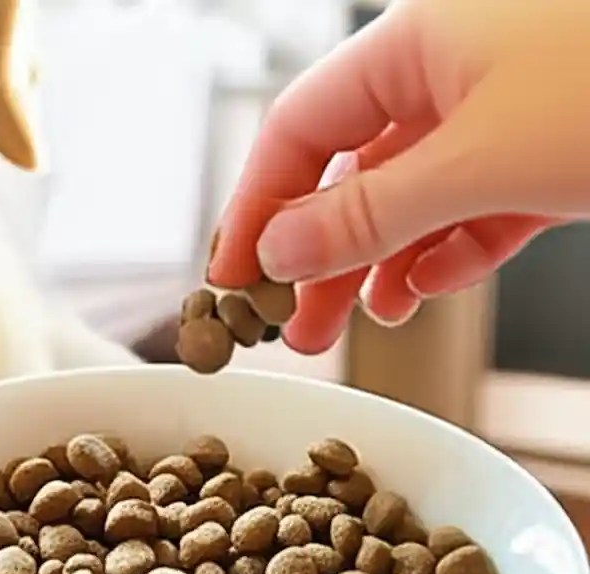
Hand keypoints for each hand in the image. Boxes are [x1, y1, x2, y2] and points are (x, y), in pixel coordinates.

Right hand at [208, 0, 589, 352]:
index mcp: (415, 41)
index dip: (255, 205)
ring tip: (349, 326)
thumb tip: (277, 252)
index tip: (229, 278)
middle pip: (348, 168)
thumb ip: (367, 213)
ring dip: (375, 264)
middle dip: (315, 252)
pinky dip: (444, 254)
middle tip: (287, 325)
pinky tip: (422, 290)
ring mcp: (502, 110)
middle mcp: (450, 70)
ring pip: (410, 196)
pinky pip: (472, 208)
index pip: (297, 128)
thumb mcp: (479, 161)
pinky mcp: (548, 150)